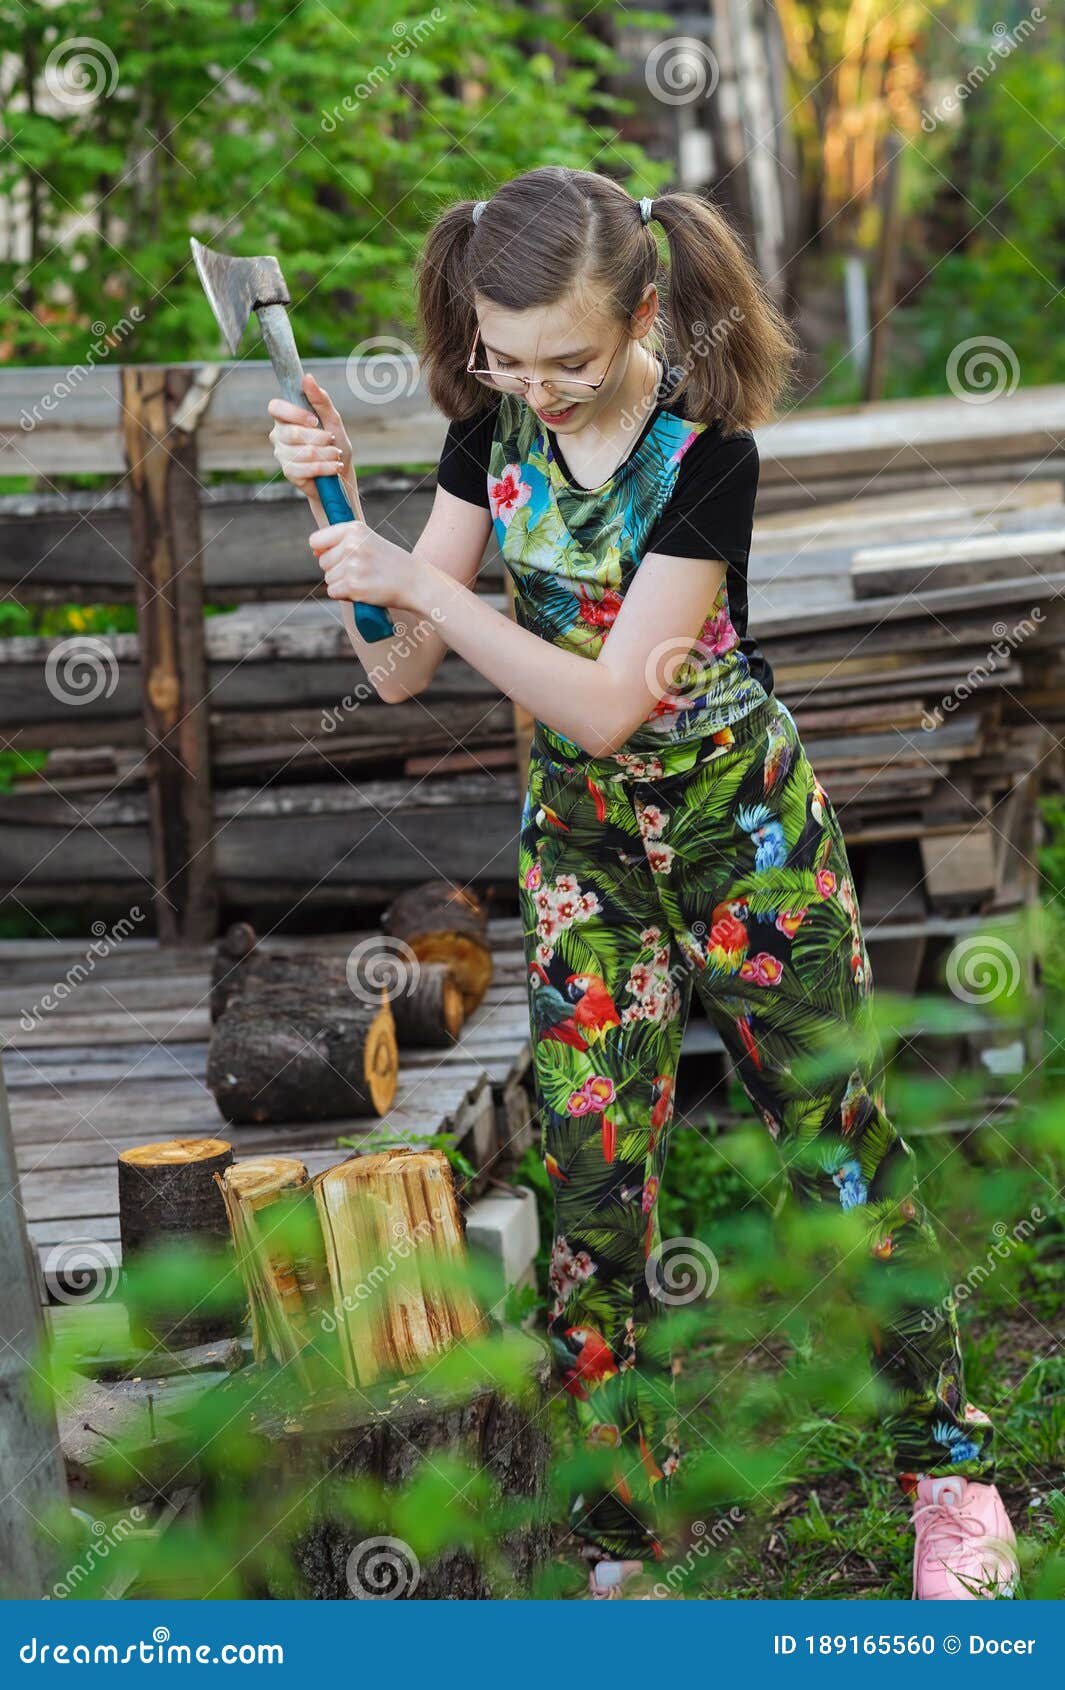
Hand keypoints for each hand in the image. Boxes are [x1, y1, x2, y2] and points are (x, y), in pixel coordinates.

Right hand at [268, 372, 351, 495]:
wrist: (341, 475)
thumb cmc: (336, 444)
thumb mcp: (332, 419)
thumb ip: (320, 400)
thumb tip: (307, 377)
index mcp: (285, 417)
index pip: (275, 407)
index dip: (294, 413)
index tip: (314, 420)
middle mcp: (279, 434)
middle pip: (293, 433)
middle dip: (320, 438)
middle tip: (332, 441)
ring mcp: (282, 454)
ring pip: (303, 452)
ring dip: (327, 454)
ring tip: (335, 455)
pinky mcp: (289, 472)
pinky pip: (305, 468)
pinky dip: (325, 467)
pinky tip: (334, 468)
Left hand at [309, 519, 426, 613]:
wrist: (415, 582)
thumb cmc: (390, 563)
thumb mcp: (368, 541)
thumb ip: (341, 542)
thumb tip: (315, 551)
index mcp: (353, 529)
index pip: (316, 540)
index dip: (323, 551)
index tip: (339, 557)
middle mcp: (351, 544)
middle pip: (323, 563)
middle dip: (337, 570)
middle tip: (362, 571)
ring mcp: (352, 565)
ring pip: (328, 579)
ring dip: (343, 584)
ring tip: (365, 580)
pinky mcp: (353, 585)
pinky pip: (333, 592)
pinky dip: (345, 595)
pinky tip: (363, 590)